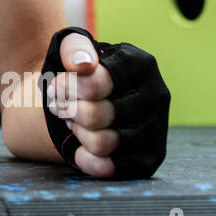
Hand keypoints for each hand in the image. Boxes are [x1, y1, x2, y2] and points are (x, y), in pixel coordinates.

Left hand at [42, 26, 169, 179]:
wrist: (92, 97)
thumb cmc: (82, 71)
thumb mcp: (73, 48)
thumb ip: (73, 48)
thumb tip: (83, 65)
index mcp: (140, 64)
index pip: (94, 84)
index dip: (66, 89)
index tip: (57, 86)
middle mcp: (157, 95)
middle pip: (94, 116)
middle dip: (68, 111)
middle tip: (63, 105)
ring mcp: (158, 128)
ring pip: (102, 144)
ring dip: (77, 132)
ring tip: (76, 120)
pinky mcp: (151, 158)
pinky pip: (108, 168)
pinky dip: (86, 156)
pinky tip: (85, 141)